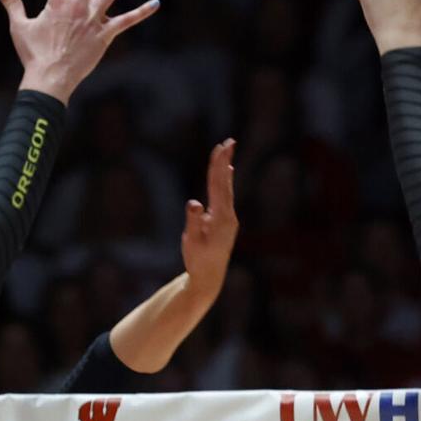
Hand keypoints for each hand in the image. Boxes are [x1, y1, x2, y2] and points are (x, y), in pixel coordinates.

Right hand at [0, 0, 158, 103]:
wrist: (50, 79)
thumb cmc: (34, 54)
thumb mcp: (19, 26)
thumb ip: (12, 3)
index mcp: (57, 1)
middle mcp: (78, 5)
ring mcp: (94, 18)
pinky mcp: (106, 35)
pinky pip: (127, 21)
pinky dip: (142, 12)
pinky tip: (156, 3)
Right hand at [180, 139, 238, 297]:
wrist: (209, 278)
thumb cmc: (198, 261)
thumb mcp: (191, 242)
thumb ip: (193, 222)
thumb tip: (194, 203)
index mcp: (221, 218)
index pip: (218, 185)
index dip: (218, 165)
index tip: (221, 148)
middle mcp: (229, 216)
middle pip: (225, 183)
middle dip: (224, 161)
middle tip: (228, 141)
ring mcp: (229, 219)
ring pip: (226, 189)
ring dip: (225, 169)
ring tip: (227, 153)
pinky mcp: (225, 223)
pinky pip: (224, 197)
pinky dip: (224, 182)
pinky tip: (227, 174)